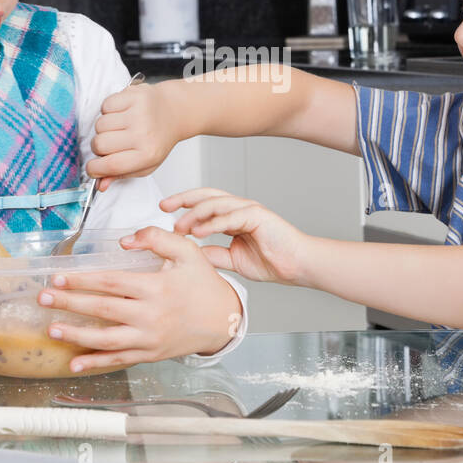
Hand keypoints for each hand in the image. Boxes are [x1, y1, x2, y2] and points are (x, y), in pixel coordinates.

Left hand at [38, 226, 242, 371]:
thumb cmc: (203, 283)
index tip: (59, 278)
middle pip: (103, 309)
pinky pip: (119, 360)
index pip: (112, 283)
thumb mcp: (187, 251)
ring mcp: (149, 338)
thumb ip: (157, 237)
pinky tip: (74, 363)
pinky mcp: (150, 354)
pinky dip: (96, 363)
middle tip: (43, 298)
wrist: (223, 320)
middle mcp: (150, 315)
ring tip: (51, 329)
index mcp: (156, 287)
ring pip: (107, 339)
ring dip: (77, 335)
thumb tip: (125, 239)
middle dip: (70, 304)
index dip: (83, 280)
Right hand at [88, 80, 181, 191]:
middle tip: (112, 144)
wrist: (174, 111)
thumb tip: (100, 184)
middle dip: (99, 147)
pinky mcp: (134, 95)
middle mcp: (143, 134)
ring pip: (99, 124)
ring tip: (119, 127)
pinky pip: (105, 105)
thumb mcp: (146, 163)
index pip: (111, 165)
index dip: (95, 169)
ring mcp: (139, 113)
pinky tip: (122, 112)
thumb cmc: (158, 138)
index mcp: (147, 154)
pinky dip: (108, 110)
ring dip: (104, 128)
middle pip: (100, 144)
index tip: (93, 167)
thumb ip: (121, 174)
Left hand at [166, 187, 310, 286]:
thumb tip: (191, 253)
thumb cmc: (273, 262)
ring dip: (195, 213)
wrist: (298, 266)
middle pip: (206, 196)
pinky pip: (230, 217)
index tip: (165, 213)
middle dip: (183, 199)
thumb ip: (214, 254)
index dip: (184, 206)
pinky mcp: (257, 215)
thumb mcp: (233, 260)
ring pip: (215, 203)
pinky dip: (213, 223)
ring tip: (180, 226)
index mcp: (233, 217)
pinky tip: (198, 231)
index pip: (204, 205)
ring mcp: (248, 209)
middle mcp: (239, 209)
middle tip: (164, 206)